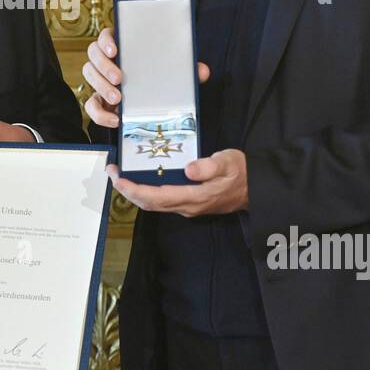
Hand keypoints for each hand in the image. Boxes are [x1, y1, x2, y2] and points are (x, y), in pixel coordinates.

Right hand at [83, 27, 209, 128]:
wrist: (153, 102)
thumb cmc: (160, 78)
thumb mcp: (173, 73)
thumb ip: (186, 70)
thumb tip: (202, 71)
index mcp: (123, 46)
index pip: (106, 35)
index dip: (107, 40)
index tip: (115, 49)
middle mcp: (107, 60)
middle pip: (93, 54)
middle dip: (104, 66)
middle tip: (119, 78)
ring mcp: (100, 80)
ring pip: (88, 75)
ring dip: (100, 86)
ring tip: (118, 98)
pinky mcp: (98, 101)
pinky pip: (90, 106)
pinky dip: (100, 114)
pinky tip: (116, 120)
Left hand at [107, 149, 248, 215]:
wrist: (257, 189)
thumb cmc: (242, 173)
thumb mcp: (229, 162)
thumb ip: (209, 166)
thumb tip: (188, 169)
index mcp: (194, 197)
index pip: (156, 197)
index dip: (133, 190)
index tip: (118, 178)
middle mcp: (187, 206)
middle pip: (149, 203)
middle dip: (127, 190)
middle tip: (112, 172)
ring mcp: (188, 207)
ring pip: (154, 204)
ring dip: (134, 192)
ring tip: (121, 175)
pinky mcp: (189, 203)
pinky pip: (162, 201)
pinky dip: (146, 192)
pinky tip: (141, 179)